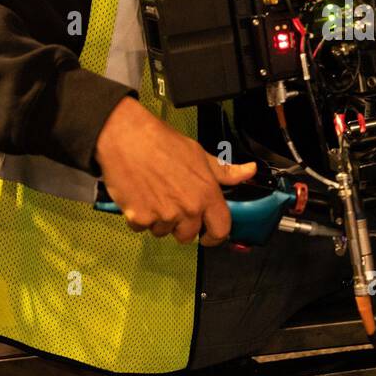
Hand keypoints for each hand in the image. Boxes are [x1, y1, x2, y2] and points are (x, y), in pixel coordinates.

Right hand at [93, 97, 256, 245]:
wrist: (126, 138)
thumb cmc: (162, 143)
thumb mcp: (199, 154)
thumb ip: (225, 171)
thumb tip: (249, 171)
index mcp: (206, 193)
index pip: (221, 229)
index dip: (216, 236)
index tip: (208, 236)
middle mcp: (188, 208)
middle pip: (188, 236)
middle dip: (181, 225)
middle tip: (172, 204)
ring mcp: (163, 215)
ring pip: (163, 232)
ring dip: (159, 220)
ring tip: (154, 195)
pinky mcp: (140, 218)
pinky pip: (141, 228)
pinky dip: (139, 217)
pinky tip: (139, 196)